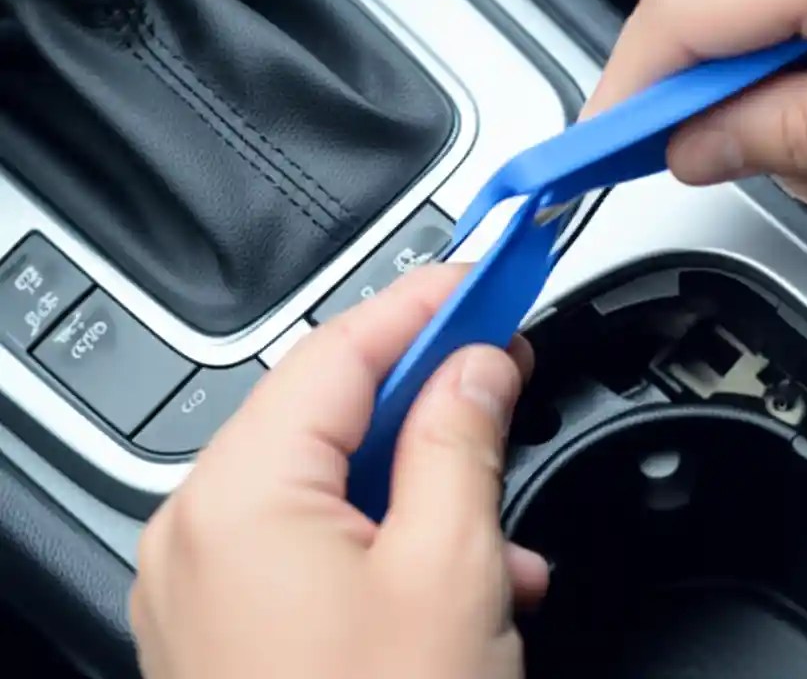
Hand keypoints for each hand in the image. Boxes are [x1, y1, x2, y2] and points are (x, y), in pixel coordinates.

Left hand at [130, 265, 547, 678]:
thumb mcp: (449, 572)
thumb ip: (461, 448)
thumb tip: (474, 369)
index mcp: (237, 502)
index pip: (338, 351)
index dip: (426, 306)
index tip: (487, 283)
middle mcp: (195, 537)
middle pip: (327, 415)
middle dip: (430, 402)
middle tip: (503, 373)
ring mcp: (199, 588)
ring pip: (325, 487)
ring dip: (418, 486)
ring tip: (498, 529)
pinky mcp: (222, 631)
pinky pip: (307, 548)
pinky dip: (382, 542)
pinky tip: (449, 576)